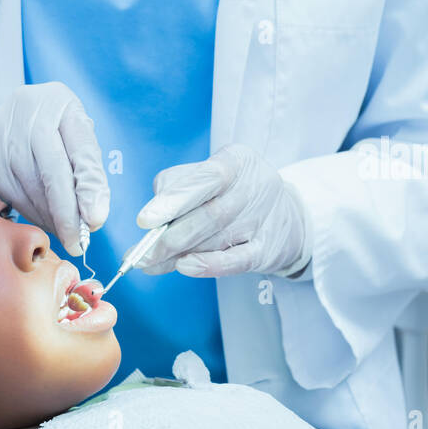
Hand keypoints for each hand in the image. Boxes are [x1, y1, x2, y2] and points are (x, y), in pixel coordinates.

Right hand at [0, 82, 109, 254]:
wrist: (10, 114)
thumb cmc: (54, 127)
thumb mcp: (78, 136)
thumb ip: (90, 171)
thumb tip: (94, 217)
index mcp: (58, 101)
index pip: (78, 148)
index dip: (87, 186)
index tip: (95, 220)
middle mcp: (25, 110)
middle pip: (49, 173)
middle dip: (66, 215)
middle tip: (78, 243)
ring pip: (27, 189)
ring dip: (48, 217)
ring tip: (62, 227)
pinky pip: (4, 195)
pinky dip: (27, 212)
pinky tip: (40, 215)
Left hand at [128, 143, 310, 278]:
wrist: (288, 213)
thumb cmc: (235, 189)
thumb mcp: (212, 170)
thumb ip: (179, 184)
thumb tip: (152, 215)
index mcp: (236, 160)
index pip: (205, 179)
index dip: (173, 200)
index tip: (144, 220)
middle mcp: (253, 188)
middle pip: (208, 215)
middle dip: (169, 237)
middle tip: (139, 254)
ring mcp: (262, 220)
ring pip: (216, 240)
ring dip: (178, 255)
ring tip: (149, 263)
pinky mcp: (268, 250)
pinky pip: (236, 261)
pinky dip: (209, 265)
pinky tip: (184, 267)